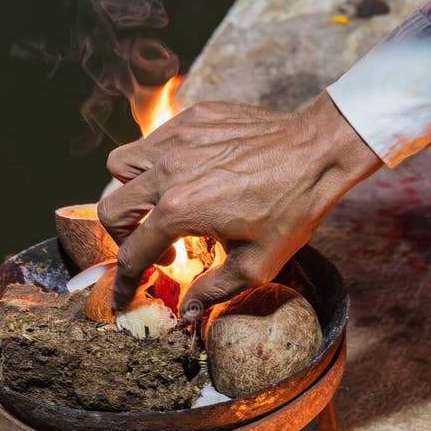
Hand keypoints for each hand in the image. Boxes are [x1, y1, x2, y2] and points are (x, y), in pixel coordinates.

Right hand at [98, 91, 380, 317]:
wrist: (320, 152)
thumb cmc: (292, 208)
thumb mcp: (256, 265)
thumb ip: (213, 291)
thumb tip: (187, 312)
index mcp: (179, 210)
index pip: (131, 254)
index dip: (123, 283)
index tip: (122, 296)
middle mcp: (168, 172)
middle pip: (111, 209)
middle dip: (122, 237)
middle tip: (151, 248)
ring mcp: (177, 140)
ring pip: (120, 165)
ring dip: (130, 192)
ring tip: (159, 206)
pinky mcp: (192, 119)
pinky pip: (152, 141)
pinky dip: (155, 163)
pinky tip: (186, 177)